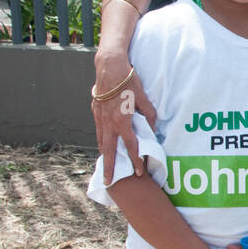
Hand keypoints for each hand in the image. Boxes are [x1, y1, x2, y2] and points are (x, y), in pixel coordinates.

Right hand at [92, 58, 157, 183]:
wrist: (109, 67)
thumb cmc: (128, 81)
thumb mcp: (144, 98)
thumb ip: (149, 115)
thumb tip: (152, 127)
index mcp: (122, 121)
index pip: (131, 146)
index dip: (135, 160)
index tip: (139, 172)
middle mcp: (109, 122)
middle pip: (109, 150)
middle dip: (109, 167)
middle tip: (108, 181)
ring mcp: (99, 116)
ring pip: (101, 140)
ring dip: (104, 154)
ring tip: (105, 165)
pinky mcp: (95, 109)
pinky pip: (98, 129)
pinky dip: (100, 139)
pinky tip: (102, 142)